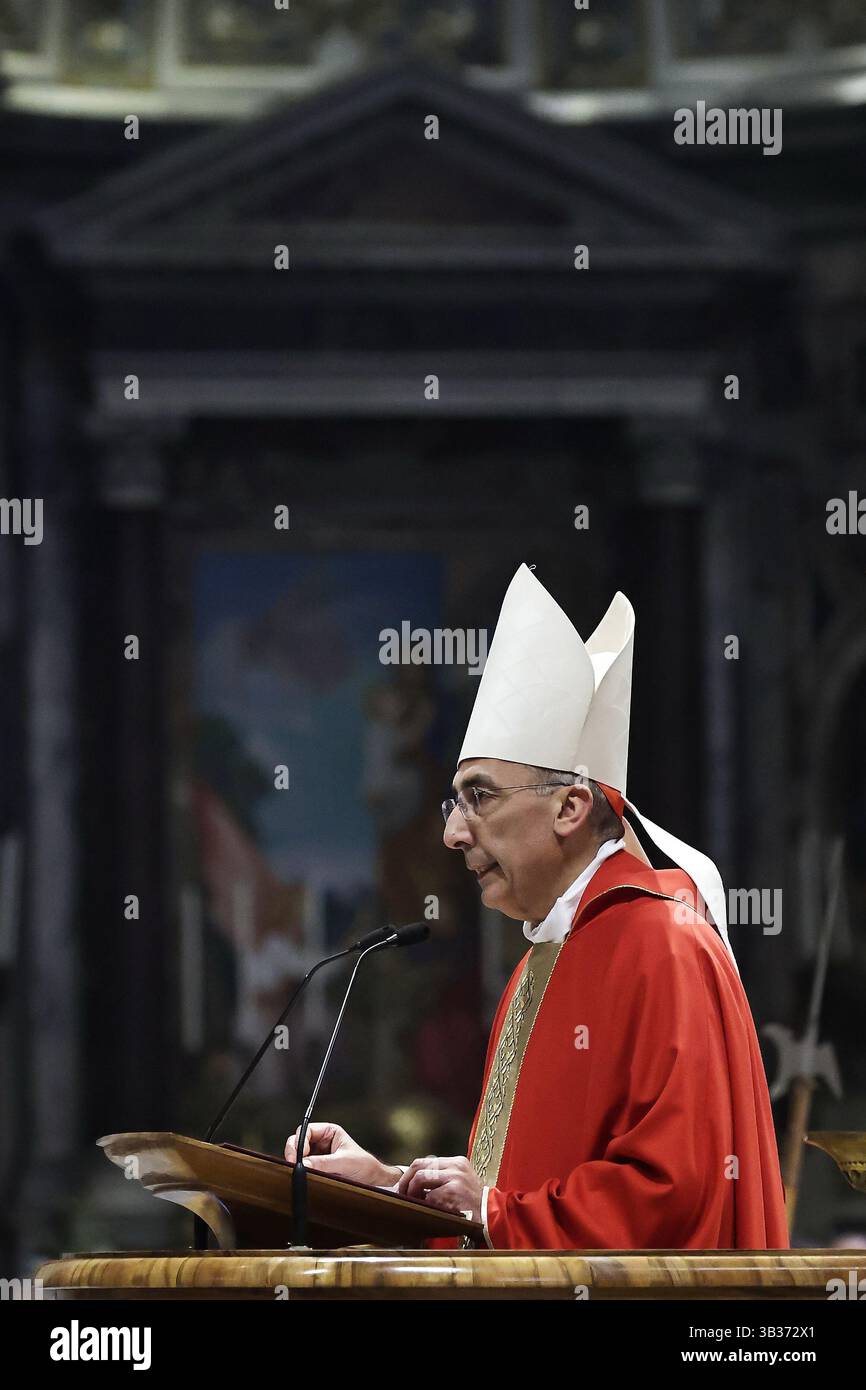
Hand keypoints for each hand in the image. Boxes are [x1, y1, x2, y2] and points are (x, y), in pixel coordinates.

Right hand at [284, 1121, 399, 1187]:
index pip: (305, 1131)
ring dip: (297, 1163)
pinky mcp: (317, 1168)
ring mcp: (318, 1156)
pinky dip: (301, 1172)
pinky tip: (305, 1177)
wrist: (373, 1181)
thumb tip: (303, 1163)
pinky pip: (303, 1168)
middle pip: (298, 1142)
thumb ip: (324, 1162)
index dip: (299, 1142)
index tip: (298, 1156)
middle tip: (293, 1165)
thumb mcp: (344, 1162)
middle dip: (294, 1153)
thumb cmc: (364, 1165)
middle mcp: (321, 1142)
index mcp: (329, 1132)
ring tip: (302, 1172)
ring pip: (298, 1156)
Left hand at [396, 1155, 482, 1221]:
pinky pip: (429, 1196)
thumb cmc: (476, 1204)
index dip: (410, 1174)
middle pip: (419, 1165)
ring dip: (411, 1191)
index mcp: (457, 1162)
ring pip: (420, 1178)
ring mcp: (454, 1177)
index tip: (404, 1187)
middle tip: (401, 1193)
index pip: (425, 1161)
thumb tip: (416, 1184)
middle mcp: (455, 1165)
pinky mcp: (453, 1191)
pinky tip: (427, 1211)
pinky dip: (425, 1204)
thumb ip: (443, 1179)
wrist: (494, 1215)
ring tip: (411, 1202)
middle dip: (406, 1180)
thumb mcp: (462, 1182)